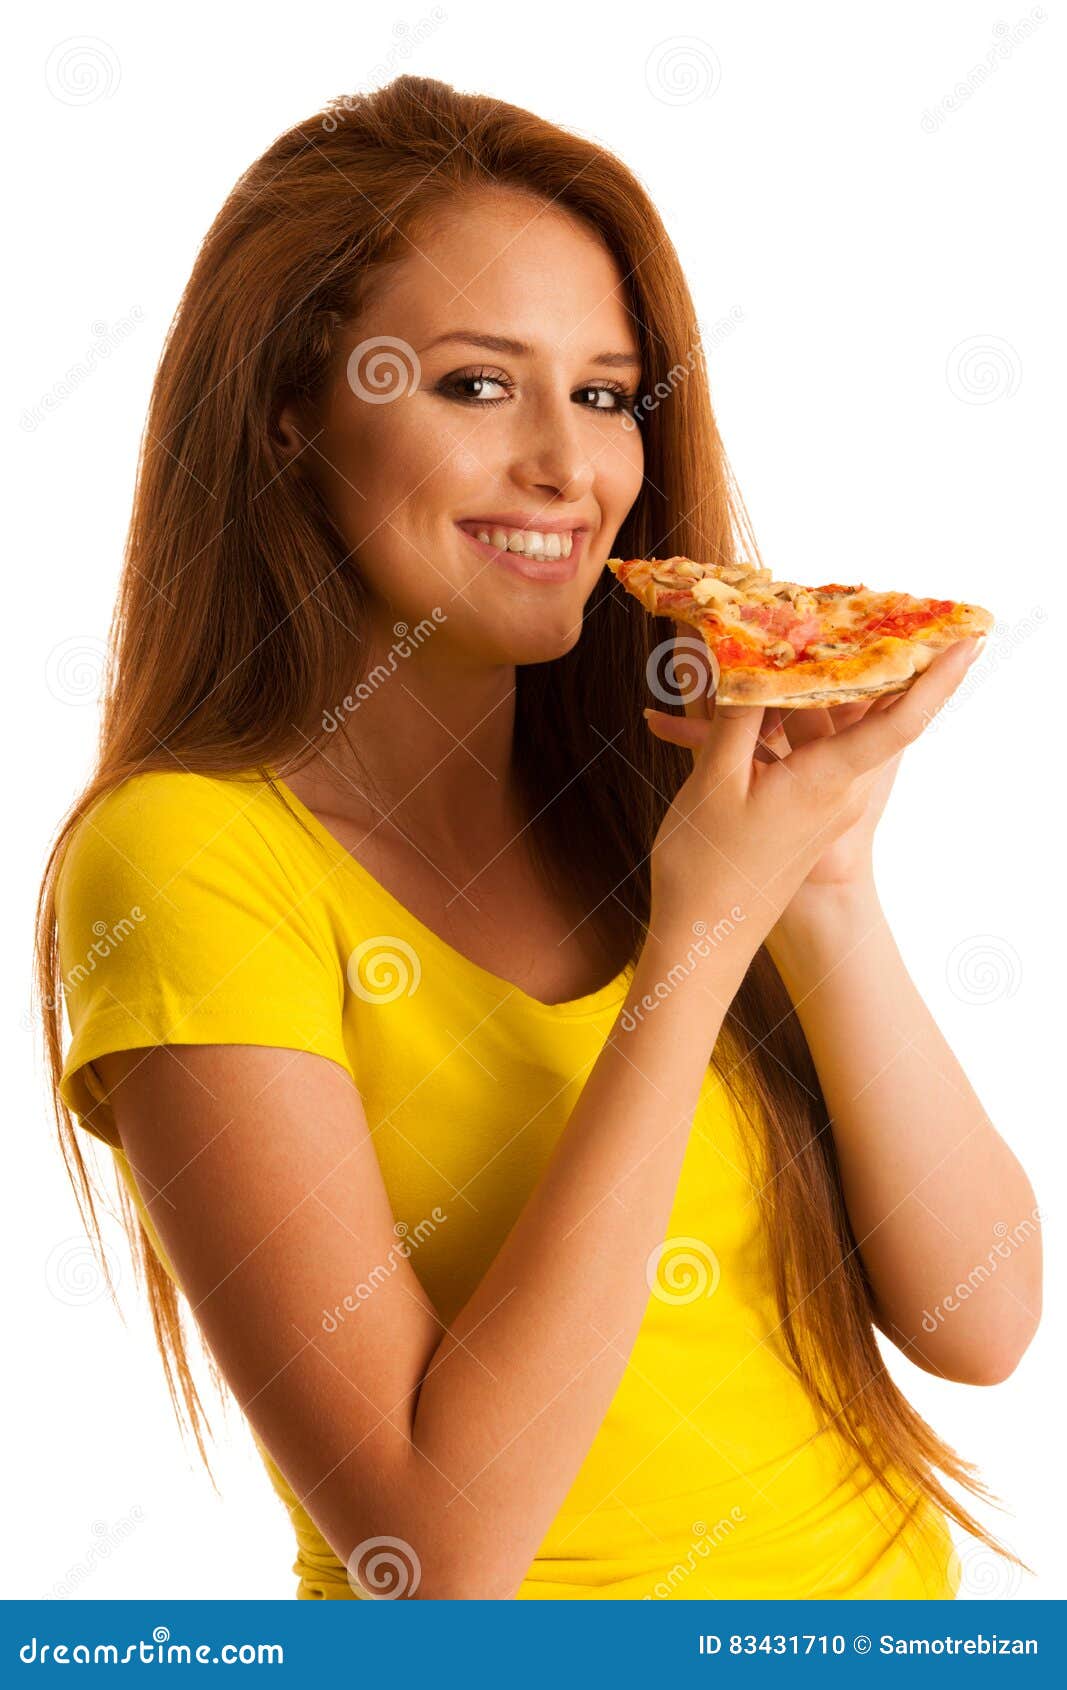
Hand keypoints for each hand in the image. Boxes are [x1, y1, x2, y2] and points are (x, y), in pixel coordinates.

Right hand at [644, 636, 983, 939]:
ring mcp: (815, 799)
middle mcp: (834, 787)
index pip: (901, 720)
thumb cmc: (709, 870)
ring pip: (811, 724)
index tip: (969, 637)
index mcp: (827, 781)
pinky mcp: (792, 807)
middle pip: (858, 707)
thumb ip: (736, 716)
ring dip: (783, 688)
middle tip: (850, 604)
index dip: (938, 677)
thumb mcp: (715, 783)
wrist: (704, 943)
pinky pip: (784, 749)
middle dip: (855, 655)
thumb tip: (753, 660)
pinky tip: (684, 717)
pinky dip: (752, 726)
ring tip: (743, 647)